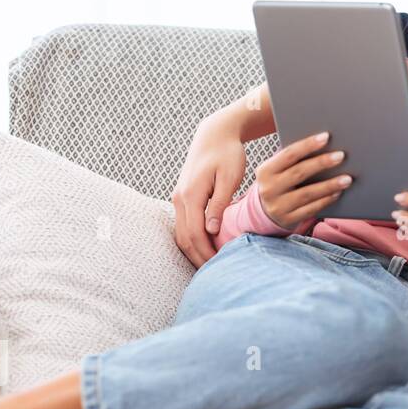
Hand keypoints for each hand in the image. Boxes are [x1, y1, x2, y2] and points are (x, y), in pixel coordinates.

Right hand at [171, 115, 248, 267]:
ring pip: (181, 234)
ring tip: (212, 266)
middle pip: (185, 239)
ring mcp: (179, 199)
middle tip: (216, 274)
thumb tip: (211, 231)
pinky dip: (193, 240)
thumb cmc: (228, 153)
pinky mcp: (183, 198)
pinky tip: (207, 248)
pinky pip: (184, 225)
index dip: (207, 254)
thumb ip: (220, 204)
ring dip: (194, 252)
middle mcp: (180, 199)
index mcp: (191, 195)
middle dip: (199, 258)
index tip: (222, 266)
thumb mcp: (229, 177)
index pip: (195, 235)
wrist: (215, 134)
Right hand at [255, 131, 352, 230]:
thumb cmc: (278, 183)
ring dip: (329, 185)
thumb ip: (293, 159)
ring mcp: (278, 206)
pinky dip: (326, 200)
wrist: (265, 212)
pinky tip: (338, 193)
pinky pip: (311, 209)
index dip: (308, 145)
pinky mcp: (288, 219)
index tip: (326, 137)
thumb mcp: (277, 170)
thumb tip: (324, 143)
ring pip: (307, 193)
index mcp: (266, 170)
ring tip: (347, 178)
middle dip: (321, 163)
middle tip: (341, 156)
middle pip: (299, 172)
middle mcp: (269, 188)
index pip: (289, 154)